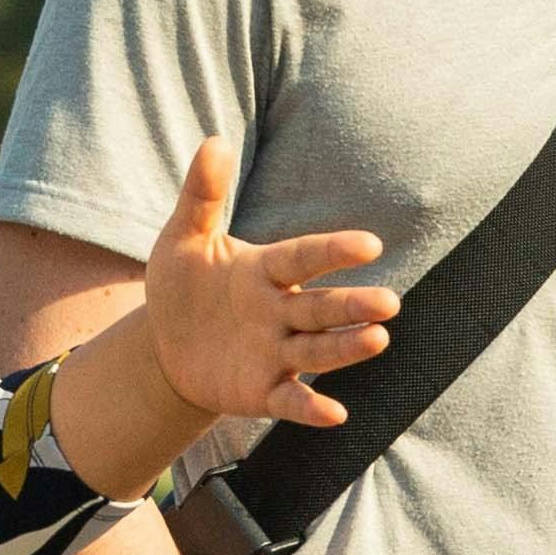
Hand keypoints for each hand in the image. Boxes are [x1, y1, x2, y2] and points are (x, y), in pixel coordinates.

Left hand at [146, 142, 396, 428]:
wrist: (166, 346)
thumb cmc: (184, 286)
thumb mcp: (182, 239)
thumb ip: (202, 196)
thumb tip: (214, 141)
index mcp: (266, 270)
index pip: (304, 258)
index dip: (334, 252)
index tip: (369, 245)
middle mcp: (280, 311)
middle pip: (322, 307)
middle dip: (353, 306)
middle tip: (389, 303)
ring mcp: (276, 352)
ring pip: (318, 350)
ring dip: (347, 347)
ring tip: (378, 339)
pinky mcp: (263, 390)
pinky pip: (290, 399)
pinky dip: (312, 408)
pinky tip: (336, 413)